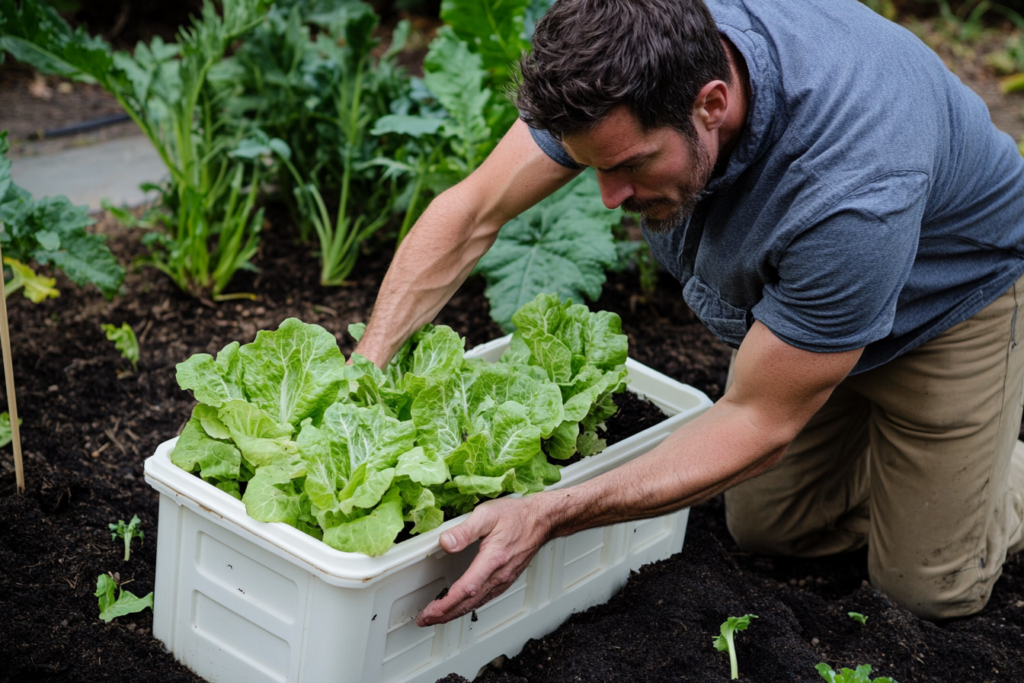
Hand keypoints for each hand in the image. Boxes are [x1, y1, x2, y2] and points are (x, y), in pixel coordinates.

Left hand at [416, 494, 551, 625]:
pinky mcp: (505, 579)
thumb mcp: (487, 514)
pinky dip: (468, 606)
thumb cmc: (516, 516)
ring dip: (455, 613)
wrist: (541, 520)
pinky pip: (485, 598)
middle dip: (444, 614)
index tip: (430, 612)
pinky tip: (460, 606)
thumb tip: (446, 542)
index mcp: (493, 559)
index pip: (466, 588)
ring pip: (476, 603)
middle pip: (469, 602)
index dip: (445, 604)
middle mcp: (499, 574)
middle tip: (425, 620)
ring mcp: (504, 579)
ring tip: (437, 617)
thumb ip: (465, 529)